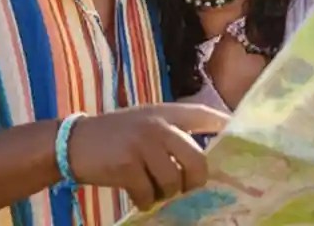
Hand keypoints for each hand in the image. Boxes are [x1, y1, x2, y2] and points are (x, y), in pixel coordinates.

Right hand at [66, 103, 228, 211]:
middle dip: (194, 182)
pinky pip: (148, 194)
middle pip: (197, 161)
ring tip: (151, 188)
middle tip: (186, 189)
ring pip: (172, 182)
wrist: (73, 142)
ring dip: (163, 194)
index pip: (203, 114)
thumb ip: (171, 133)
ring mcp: (142, 144)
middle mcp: (157, 125)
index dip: (225, 125)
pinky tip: (135, 193)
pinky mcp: (126, 165)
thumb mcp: (144, 122)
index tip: (240, 135)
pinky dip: (144, 200)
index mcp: (164, 113)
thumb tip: (204, 161)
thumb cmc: (114, 135)